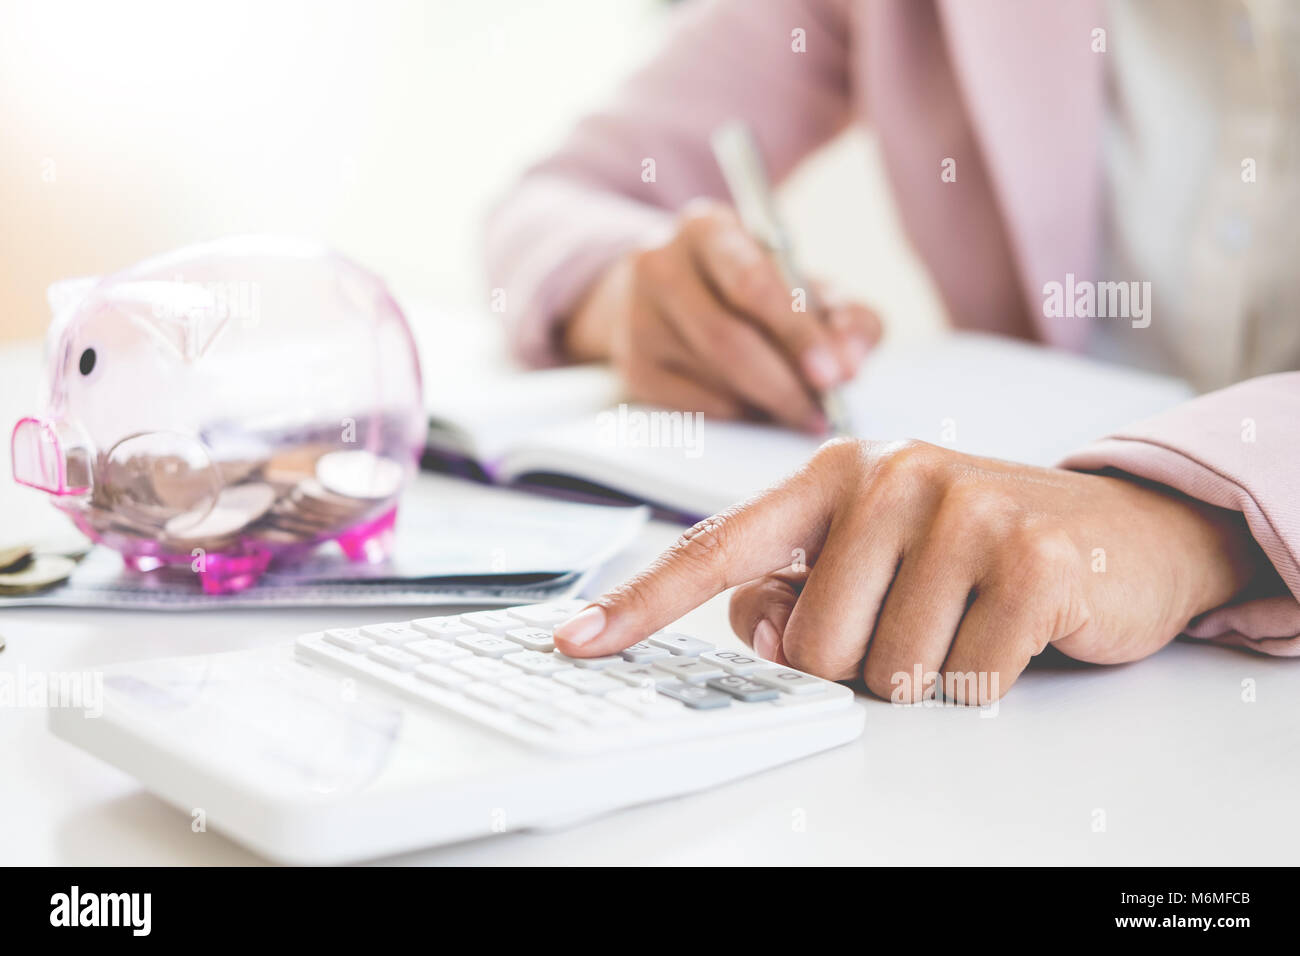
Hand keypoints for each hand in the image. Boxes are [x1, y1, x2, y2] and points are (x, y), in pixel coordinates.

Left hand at [554, 440, 1263, 702]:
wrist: (1120, 531)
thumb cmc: (973, 546)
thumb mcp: (872, 551)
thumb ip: (795, 586)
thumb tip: (760, 632)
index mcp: (832, 475)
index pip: (716, 549)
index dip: (641, 604)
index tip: (576, 642)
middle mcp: (890, 476)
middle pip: (811, 648)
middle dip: (858, 664)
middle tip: (915, 617)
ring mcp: (963, 510)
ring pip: (887, 674)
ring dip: (924, 674)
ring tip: (964, 617)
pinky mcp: (1030, 561)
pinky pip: (964, 683)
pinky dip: (983, 680)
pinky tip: (1011, 626)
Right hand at [562, 200, 880, 432]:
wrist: (670, 296)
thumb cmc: (750, 289)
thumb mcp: (804, 286)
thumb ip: (846, 317)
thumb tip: (852, 362)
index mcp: (707, 227)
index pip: (752, 282)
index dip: (798, 333)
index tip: (835, 375)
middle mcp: (659, 264)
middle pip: (727, 340)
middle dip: (785, 384)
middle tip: (823, 413)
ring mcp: (637, 319)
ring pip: (713, 379)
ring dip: (766, 402)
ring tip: (800, 407)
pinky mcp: (634, 368)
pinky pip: (696, 407)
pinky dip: (738, 414)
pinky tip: (757, 406)